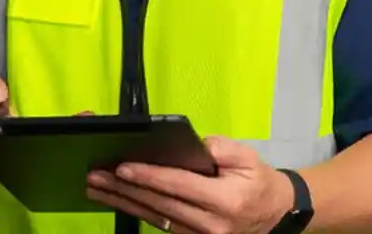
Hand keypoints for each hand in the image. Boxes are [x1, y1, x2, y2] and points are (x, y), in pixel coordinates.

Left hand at [86, 136, 293, 233]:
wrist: (276, 215)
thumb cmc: (258, 181)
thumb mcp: (247, 157)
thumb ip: (219, 149)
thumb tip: (189, 146)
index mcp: (225, 202)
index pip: (179, 186)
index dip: (149, 177)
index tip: (123, 167)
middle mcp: (210, 226)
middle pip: (159, 205)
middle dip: (124, 189)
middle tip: (96, 175)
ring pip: (154, 217)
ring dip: (122, 202)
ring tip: (96, 187)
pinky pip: (160, 225)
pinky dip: (137, 210)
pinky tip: (117, 199)